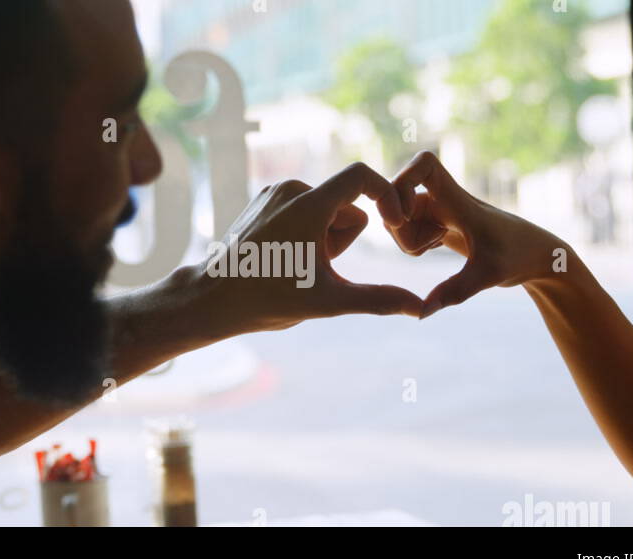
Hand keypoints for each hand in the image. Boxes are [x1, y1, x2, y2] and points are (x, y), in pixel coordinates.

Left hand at [193, 162, 423, 333]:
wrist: (212, 299)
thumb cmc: (266, 299)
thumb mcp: (327, 300)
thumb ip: (377, 299)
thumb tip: (420, 307)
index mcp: (308, 204)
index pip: (361, 176)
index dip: (387, 196)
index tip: (394, 226)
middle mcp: (290, 189)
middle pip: (346, 204)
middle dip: (343, 238)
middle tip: (316, 268)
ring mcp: (274, 193)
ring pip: (325, 210)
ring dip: (325, 238)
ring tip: (297, 266)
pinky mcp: (263, 201)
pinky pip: (303, 210)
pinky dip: (306, 232)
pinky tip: (283, 258)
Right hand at [389, 151, 573, 317]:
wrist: (536, 257)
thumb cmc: (518, 257)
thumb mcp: (487, 275)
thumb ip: (453, 292)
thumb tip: (421, 313)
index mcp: (457, 199)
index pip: (425, 164)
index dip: (404, 180)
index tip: (406, 214)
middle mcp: (444, 199)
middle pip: (398, 200)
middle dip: (400, 228)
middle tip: (427, 247)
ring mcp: (439, 212)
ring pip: (398, 220)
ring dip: (406, 238)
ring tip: (434, 247)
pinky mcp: (438, 225)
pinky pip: (407, 230)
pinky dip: (412, 243)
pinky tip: (434, 247)